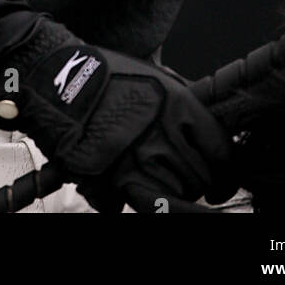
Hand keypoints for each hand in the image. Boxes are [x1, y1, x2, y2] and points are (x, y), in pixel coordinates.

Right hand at [0, 27, 236, 211]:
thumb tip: (208, 133)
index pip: (219, 148)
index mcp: (177, 102)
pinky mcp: (116, 175)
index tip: (224, 177)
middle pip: (201, 176)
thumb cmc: (103, 76)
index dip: (226, 169)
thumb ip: (182, 103)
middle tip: (196, 183)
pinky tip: (164, 203)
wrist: (57, 81)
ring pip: (179, 193)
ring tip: (168, 184)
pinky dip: (163, 208)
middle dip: (202, 183)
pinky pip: (152, 204)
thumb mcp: (152, 76)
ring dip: (178, 193)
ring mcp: (140, 155)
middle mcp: (163, 130)